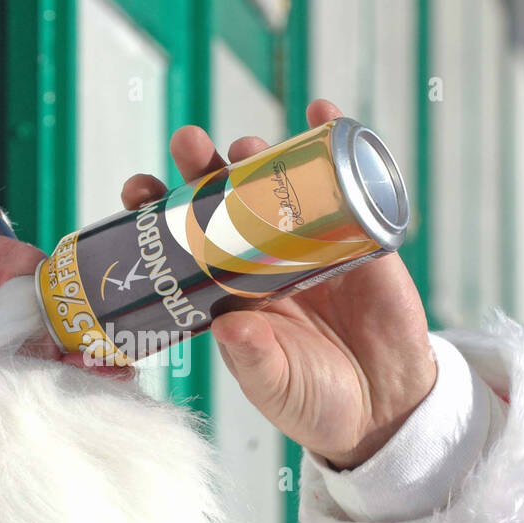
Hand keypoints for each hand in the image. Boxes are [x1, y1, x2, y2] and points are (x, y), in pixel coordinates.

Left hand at [120, 99, 435, 469]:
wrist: (386, 409)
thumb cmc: (314, 400)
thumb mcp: (276, 386)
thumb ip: (255, 359)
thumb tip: (230, 327)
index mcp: (226, 291)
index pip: (182, 240)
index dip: (158, 212)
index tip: (138, 191)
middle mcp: (260, 259)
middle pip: (224, 200)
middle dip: (202, 167)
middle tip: (189, 144)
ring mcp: (309, 244)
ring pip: (278, 185)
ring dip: (261, 154)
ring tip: (248, 145)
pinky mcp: (358, 239)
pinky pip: (346, 185)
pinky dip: (337, 146)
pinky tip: (323, 113)